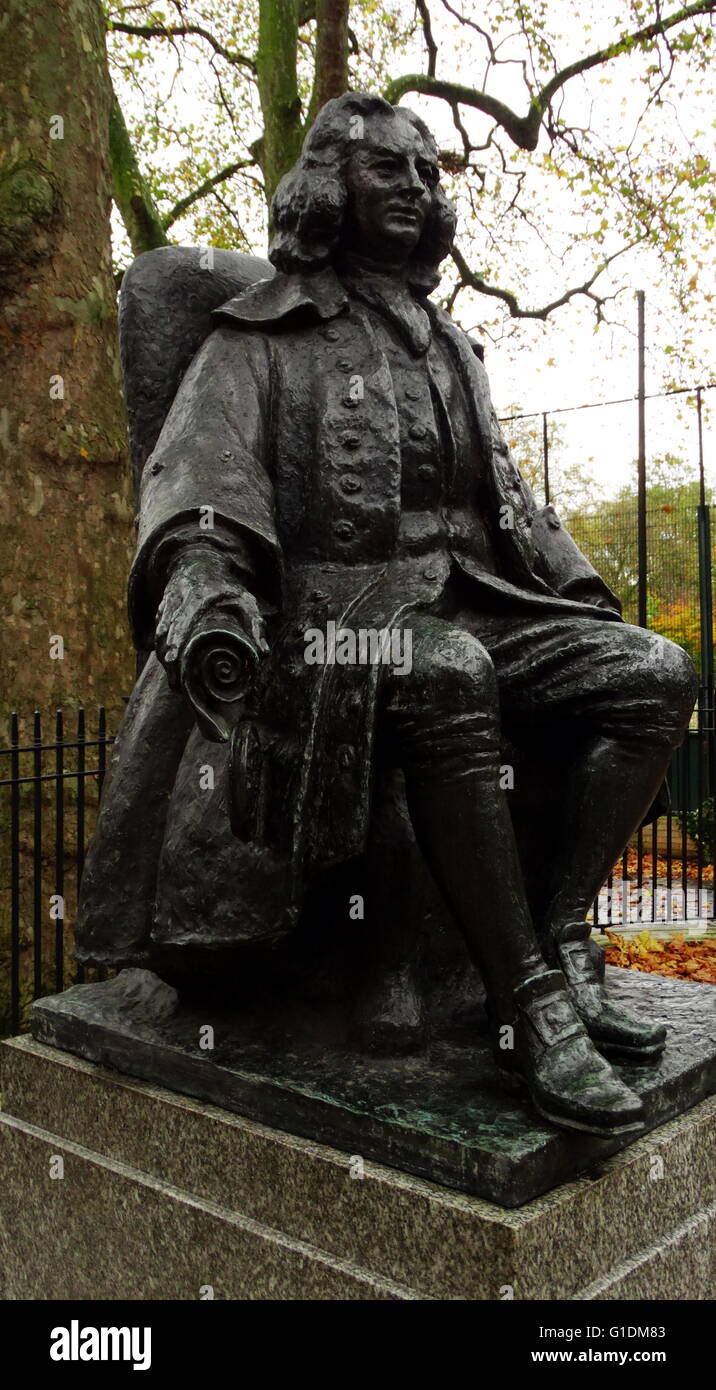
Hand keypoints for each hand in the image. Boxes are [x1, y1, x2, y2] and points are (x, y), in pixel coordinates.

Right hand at [155, 547, 267, 690]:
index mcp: (198, 597)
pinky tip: (166, 659)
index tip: (172, 659)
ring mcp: (169, 600)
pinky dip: (159, 642)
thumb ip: (256, 627)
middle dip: (167, 652)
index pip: (182, 619)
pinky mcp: (163, 605)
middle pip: (167, 628)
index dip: (175, 639)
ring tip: (171, 675)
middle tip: (173, 676)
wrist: (205, 564)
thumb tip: (264, 655)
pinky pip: (158, 624)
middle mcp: (179, 597)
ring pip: (160, 628)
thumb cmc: (230, 589)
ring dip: (162, 651)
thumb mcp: (248, 603)